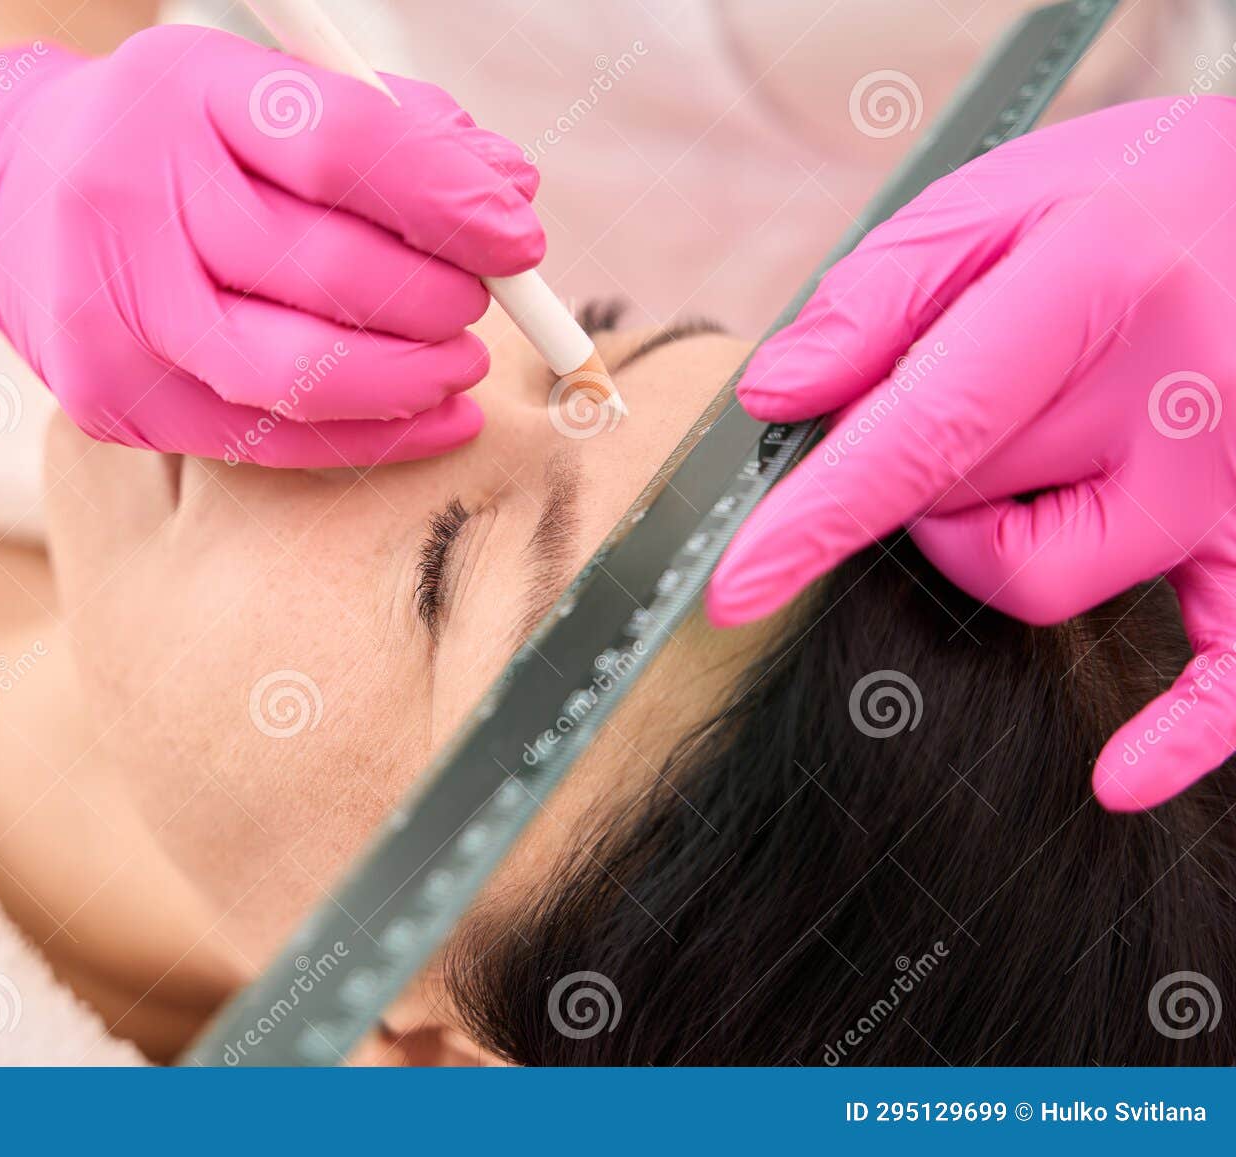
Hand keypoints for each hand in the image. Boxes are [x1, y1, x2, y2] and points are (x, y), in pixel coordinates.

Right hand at [0, 25, 544, 465]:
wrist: (18, 204)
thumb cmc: (178, 144)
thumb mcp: (267, 98)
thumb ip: (392, 131)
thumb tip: (508, 193)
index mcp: (183, 96)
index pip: (339, 148)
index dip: (446, 199)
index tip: (518, 237)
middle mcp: (132, 199)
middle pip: (322, 268)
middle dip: (435, 297)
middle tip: (482, 302)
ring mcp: (114, 311)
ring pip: (295, 372)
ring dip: (406, 378)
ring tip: (460, 363)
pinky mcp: (112, 399)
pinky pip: (266, 440)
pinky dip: (366, 438)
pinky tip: (431, 420)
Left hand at [707, 96, 1235, 811]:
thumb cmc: (1143, 195)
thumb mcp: (1001, 196)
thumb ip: (878, 295)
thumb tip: (774, 398)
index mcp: (1095, 288)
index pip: (922, 432)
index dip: (816, 519)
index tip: (735, 590)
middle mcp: (1178, 396)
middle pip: (962, 502)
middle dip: (913, 469)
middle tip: (958, 391)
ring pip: (1042, 580)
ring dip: (986, 540)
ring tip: (1023, 456)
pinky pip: (1235, 670)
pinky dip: (1180, 733)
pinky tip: (1118, 778)